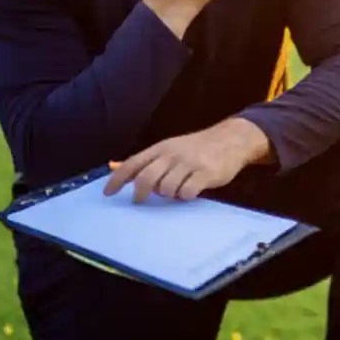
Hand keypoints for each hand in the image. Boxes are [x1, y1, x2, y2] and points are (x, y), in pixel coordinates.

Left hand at [103, 118, 271, 202]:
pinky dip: (185, 196)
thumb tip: (116, 167)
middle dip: (139, 194)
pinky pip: (186, 193)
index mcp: (161, 148)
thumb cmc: (197, 147)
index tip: (107, 193)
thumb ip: (147, 160)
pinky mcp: (206, 174)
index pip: (132, 164)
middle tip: (140, 201)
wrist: (232, 139)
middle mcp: (173, 155)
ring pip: (166, 189)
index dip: (117, 179)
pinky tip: (191, 191)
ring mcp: (189, 164)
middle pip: (146, 178)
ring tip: (176, 190)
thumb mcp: (170, 148)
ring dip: (168, 195)